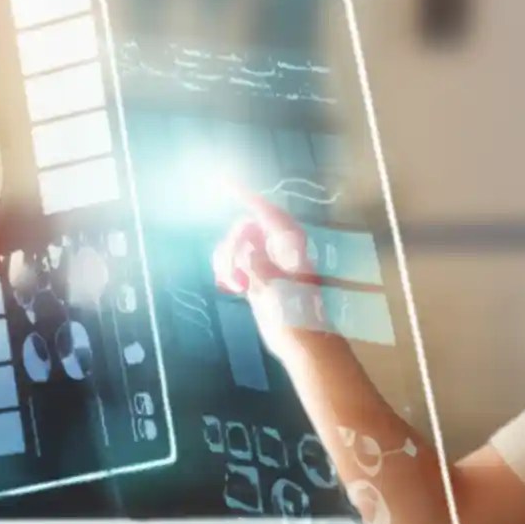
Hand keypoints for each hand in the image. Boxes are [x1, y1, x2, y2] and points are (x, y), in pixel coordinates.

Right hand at [211, 186, 345, 363]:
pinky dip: (227, 271)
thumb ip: (262, 267)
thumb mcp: (279, 290)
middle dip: (231, 247)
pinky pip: (233, 262)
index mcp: (290, 245)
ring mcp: (266, 262)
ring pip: (235, 245)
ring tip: (233, 285)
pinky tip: (231, 288)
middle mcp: (278, 248)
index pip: (266, 212)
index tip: (223, 182)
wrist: (300, 341)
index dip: (246, 195)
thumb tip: (248, 251)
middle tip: (233, 275)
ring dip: (226, 262)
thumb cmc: (297, 316)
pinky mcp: (257, 276)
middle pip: (243, 228)